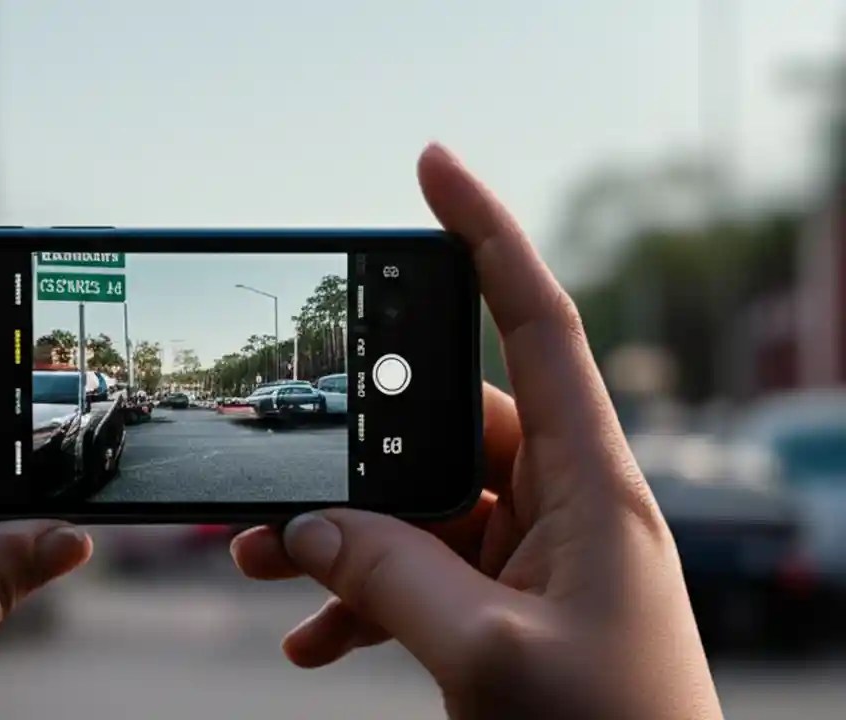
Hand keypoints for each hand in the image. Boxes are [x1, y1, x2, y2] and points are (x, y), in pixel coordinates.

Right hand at [231, 144, 722, 719]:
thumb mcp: (488, 655)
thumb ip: (389, 579)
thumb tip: (309, 526)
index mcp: (591, 488)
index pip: (539, 325)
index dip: (488, 235)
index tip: (432, 169)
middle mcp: (562, 507)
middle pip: (443, 430)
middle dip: (349, 448)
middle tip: (270, 471)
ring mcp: (531, 559)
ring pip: (416, 508)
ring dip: (337, 532)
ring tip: (259, 563)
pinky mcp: (505, 607)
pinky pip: (418, 573)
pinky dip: (358, 597)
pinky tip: (308, 639)